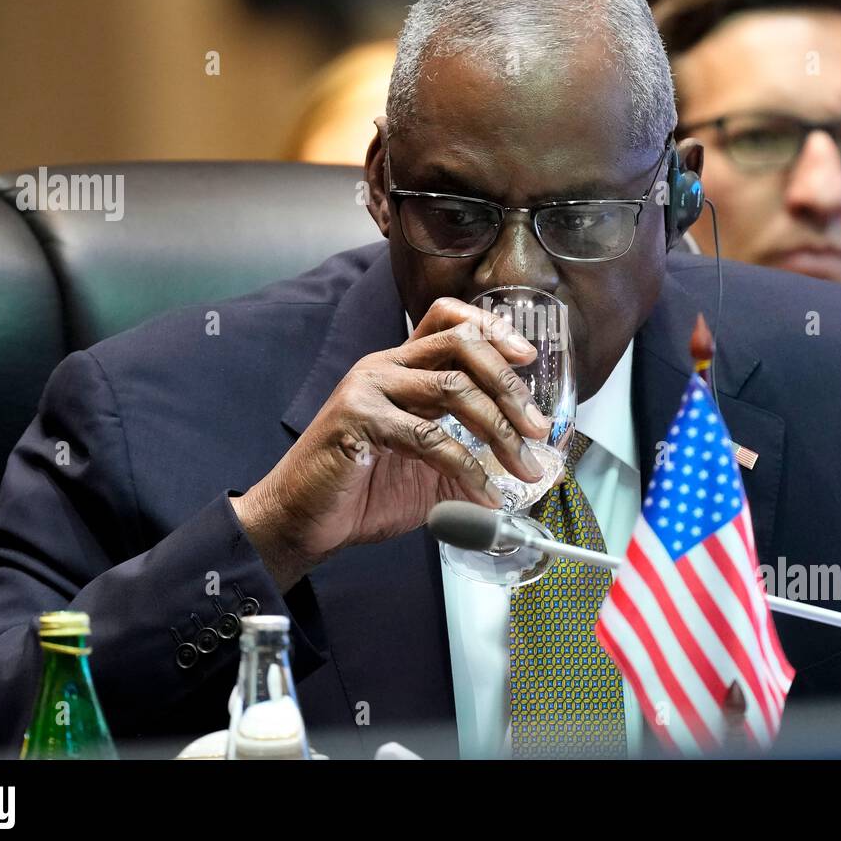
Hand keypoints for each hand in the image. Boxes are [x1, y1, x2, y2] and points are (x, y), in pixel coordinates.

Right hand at [233, 297, 551, 589]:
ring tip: (523, 465)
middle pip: (461, 344)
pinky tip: (485, 494)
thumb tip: (526, 467)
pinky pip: (429, 437)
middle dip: (510, 385)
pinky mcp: (359, 421)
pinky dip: (467, 468)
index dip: (491, 328)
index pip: (448, 319)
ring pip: (452, 387)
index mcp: (400, 367)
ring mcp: (369, 390)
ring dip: (499, 429)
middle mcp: (385, 367)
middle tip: (538, 427)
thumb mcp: (429, 472)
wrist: (302, 522)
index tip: (527, 358)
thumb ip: (471, 460)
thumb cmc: (360, 492)